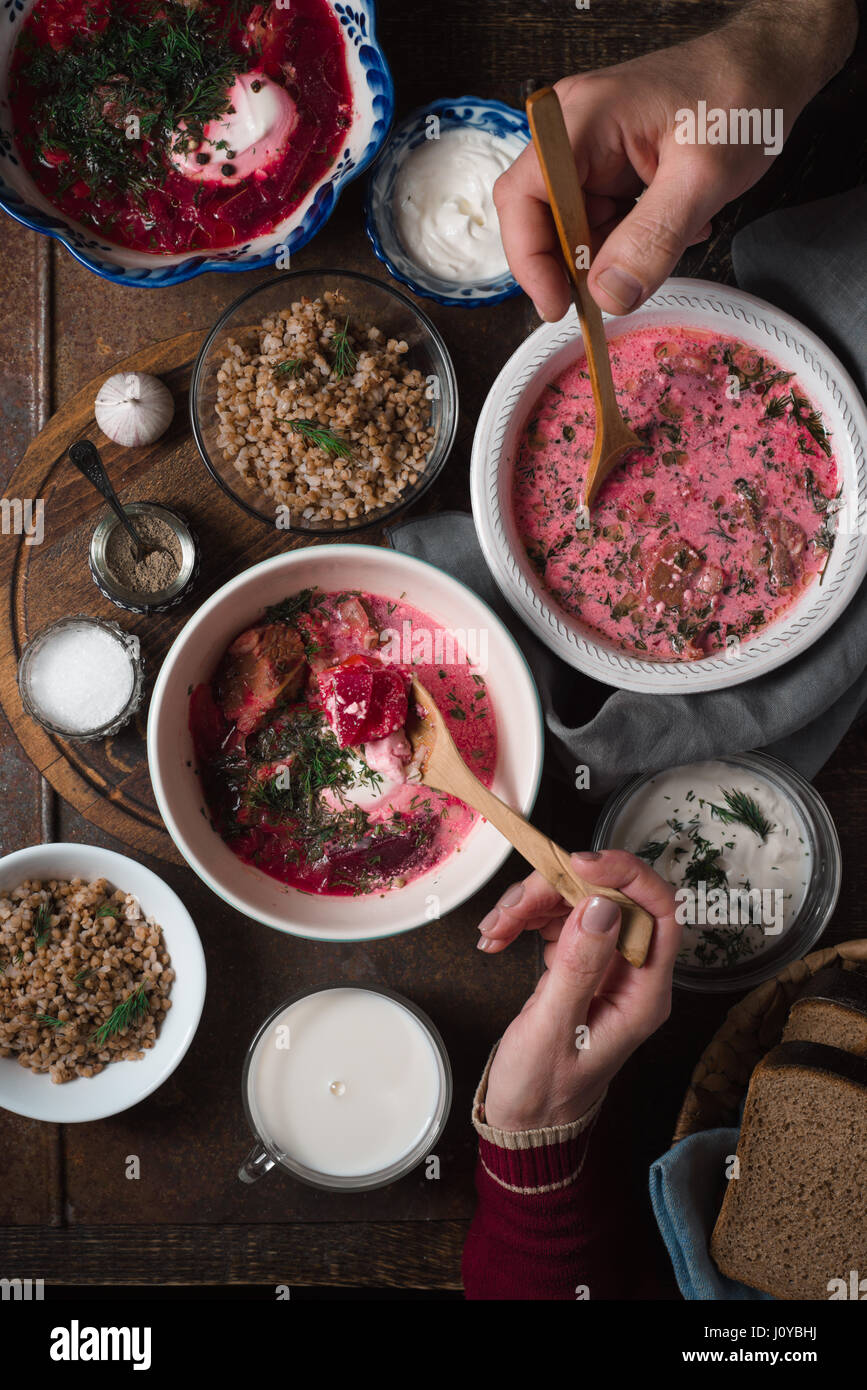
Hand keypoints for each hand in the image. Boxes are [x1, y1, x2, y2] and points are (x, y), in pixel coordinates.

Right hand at [477, 850, 679, 1131]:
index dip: (626, 876)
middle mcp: (632, 973)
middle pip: (609, 898)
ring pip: (578, 902)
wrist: (522, 1122)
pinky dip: (523, 918)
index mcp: (644, 993)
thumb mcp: (552, 1030)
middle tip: (512, 908)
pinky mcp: (578, 962)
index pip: (659, 911)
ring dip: (531, 903)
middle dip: (558, 890)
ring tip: (495, 929)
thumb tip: (600, 906)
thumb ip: (577, 967)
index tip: (578, 864)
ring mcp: (605, 965)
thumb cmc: (541, 1091)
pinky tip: (498, 936)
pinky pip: (556, 918)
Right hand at [493, 0, 856, 319]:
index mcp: (583, 120)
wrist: (770, 67)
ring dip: (615, 251)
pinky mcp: (608, 163)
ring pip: (575, 225)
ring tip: (671, 238)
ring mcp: (589, 148)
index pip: (523, 197)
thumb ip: (653, 239)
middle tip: (621, 289)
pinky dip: (631, 238)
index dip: (531, 258)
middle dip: (580, 261)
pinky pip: (600, 218)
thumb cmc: (741, 97)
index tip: (558, 306)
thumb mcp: (703, 178)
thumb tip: (609, 295)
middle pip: (543, 217)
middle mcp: (574, 131)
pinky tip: (673, 225)